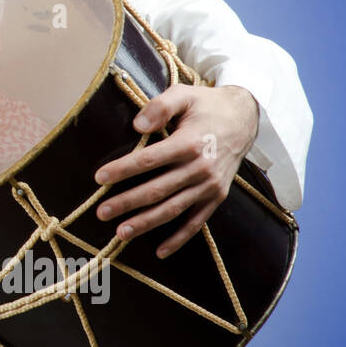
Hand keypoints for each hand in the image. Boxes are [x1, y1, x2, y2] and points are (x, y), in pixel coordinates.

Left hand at [93, 85, 259, 258]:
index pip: (149, 160)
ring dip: (146, 223)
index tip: (99, 178)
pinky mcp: (216, 197)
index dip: (123, 169)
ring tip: (120, 233)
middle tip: (101, 212)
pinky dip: (179, 239)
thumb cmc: (206, 105)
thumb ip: (160, 106)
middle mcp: (200, 169)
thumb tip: (137, 125)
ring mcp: (209, 186)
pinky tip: (159, 251)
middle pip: (157, 190)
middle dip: (127, 202)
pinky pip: (196, 223)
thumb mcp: (184, 94)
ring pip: (173, 210)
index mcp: (189, 143)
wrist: (245, 118)